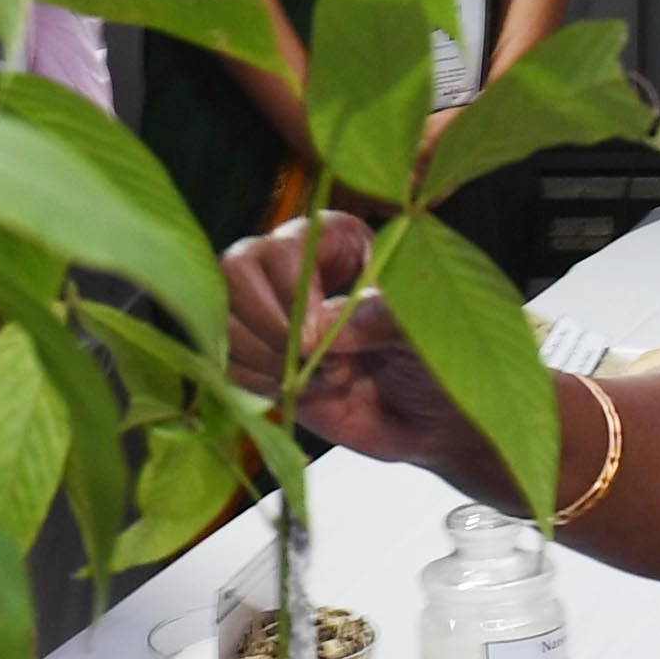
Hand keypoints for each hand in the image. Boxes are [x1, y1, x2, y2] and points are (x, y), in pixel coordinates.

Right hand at [216, 211, 486, 479]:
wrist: (428, 419)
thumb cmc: (436, 361)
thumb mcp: (425, 335)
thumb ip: (382, 319)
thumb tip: (318, 326)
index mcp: (338, 239)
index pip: (286, 245)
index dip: (294, 294)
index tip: (318, 340)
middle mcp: (295, 264)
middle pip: (237, 268)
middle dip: (270, 326)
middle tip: (313, 360)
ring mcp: (270, 306)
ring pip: (223, 314)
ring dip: (264, 357)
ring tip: (319, 377)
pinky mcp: (257, 350)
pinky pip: (223, 357)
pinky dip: (255, 382)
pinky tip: (300, 390)